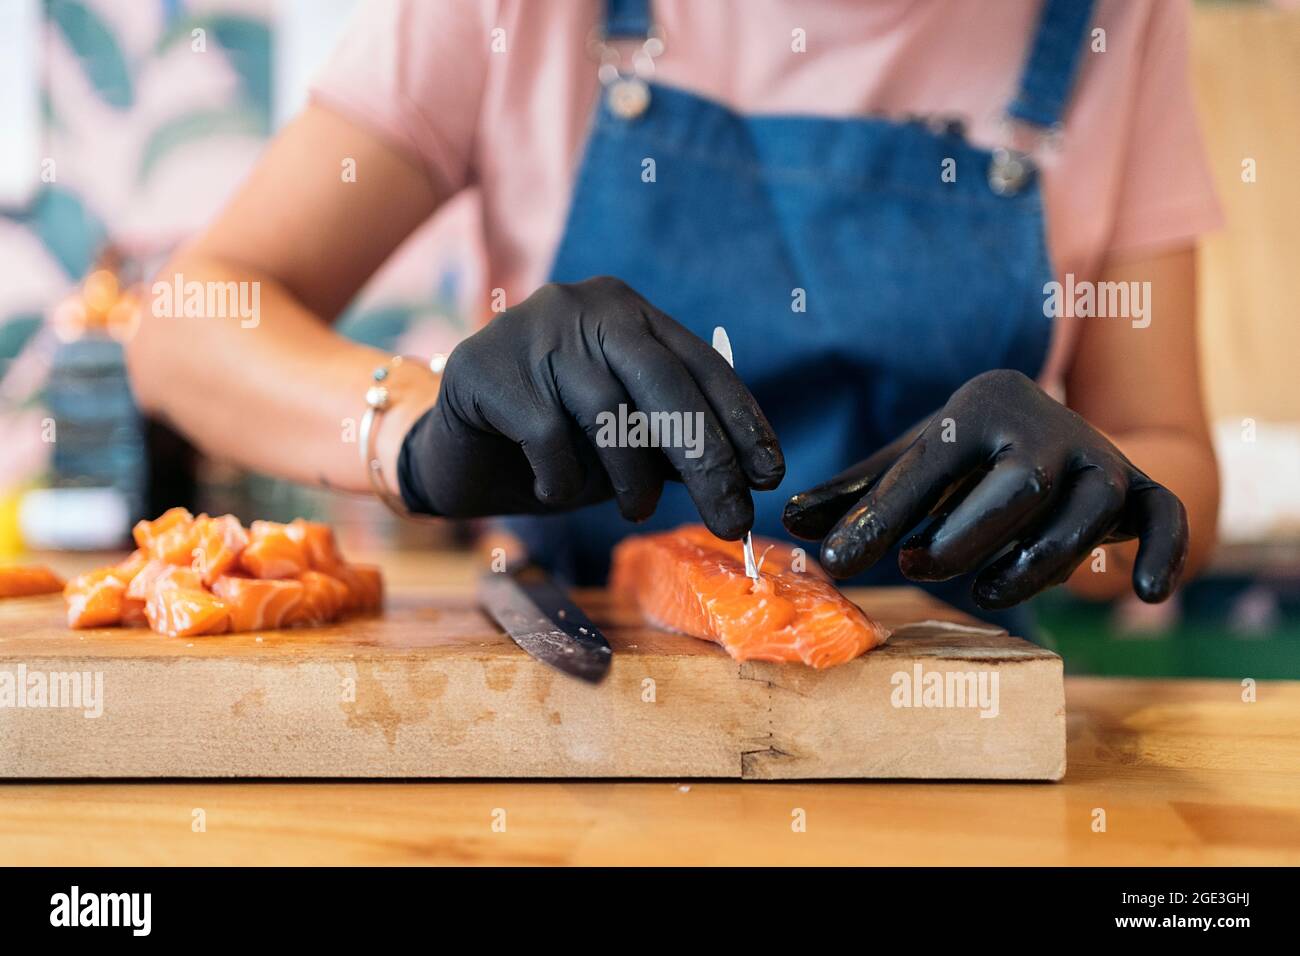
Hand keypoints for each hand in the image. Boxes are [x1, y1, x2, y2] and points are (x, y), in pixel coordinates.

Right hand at [397, 277, 783, 537]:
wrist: (452, 454)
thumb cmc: (549, 448)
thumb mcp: (623, 447)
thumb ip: (673, 446)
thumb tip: (747, 478)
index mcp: (628, 313)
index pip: (701, 364)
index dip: (741, 420)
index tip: (770, 475)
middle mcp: (585, 307)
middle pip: (665, 385)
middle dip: (707, 460)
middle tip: (732, 520)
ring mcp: (532, 329)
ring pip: (609, 414)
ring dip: (631, 479)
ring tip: (633, 510)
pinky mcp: (486, 366)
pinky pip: (549, 436)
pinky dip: (561, 479)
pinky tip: (550, 487)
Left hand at [782, 369, 1187, 607]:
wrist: (1052, 425)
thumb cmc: (964, 454)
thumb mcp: (911, 460)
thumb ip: (855, 492)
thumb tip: (787, 522)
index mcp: (980, 406)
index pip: (927, 464)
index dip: (879, 517)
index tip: (835, 564)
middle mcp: (1047, 426)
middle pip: (1015, 489)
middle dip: (961, 539)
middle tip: (919, 567)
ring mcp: (1099, 457)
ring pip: (1080, 518)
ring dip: (1030, 567)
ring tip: (983, 590)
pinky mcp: (1141, 489)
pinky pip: (1166, 516)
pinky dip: (1166, 552)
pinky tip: (1142, 593)